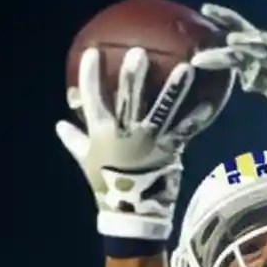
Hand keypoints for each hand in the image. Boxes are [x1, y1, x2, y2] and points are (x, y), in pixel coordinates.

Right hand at [56, 47, 215, 240]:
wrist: (130, 213)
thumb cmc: (106, 185)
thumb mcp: (86, 162)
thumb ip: (75, 141)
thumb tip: (60, 125)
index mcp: (103, 134)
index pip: (93, 99)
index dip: (91, 76)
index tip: (93, 53)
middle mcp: (126, 134)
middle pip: (129, 100)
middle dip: (133, 76)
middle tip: (140, 54)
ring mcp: (149, 142)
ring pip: (162, 111)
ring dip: (173, 90)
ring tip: (185, 69)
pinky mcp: (169, 151)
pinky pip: (184, 132)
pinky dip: (195, 119)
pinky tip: (207, 105)